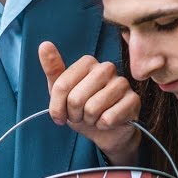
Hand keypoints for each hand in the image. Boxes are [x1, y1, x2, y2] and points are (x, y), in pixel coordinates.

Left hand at [38, 41, 140, 164]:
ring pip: (92, 109)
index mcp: (88, 62)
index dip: (57, 106)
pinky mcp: (133, 100)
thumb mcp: (62, 93)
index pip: (61, 86)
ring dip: (89, 120)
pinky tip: (108, 122)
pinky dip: (103, 126)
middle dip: (74, 114)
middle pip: (76, 98)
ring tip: (94, 117)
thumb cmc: (83, 109)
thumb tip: (44, 45)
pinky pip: (108, 118)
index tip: (61, 113)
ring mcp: (122, 83)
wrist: (106, 132)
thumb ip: (53, 69)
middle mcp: (106, 68)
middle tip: (80, 115)